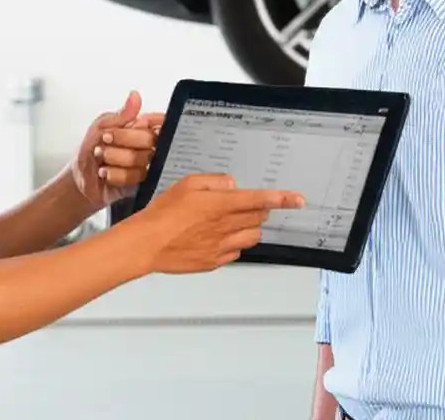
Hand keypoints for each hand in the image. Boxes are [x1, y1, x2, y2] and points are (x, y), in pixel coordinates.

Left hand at [69, 90, 163, 207]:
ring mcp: (146, 165)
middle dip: (122, 139)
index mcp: (141, 128)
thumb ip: (120, 115)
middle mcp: (147, 146)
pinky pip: (135, 177)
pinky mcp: (141, 183)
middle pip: (150, 139)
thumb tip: (135, 96)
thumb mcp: (99, 127)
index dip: (147, 123)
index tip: (131, 125)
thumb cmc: (90, 150)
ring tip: (102, 158)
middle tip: (105, 140)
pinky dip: (115, 174)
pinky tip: (106, 172)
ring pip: (141, 159)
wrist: (80, 179)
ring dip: (115, 158)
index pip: (159, 121)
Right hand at [133, 173, 304, 273]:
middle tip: (246, 205)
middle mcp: (226, 226)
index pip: (261, 200)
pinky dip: (234, 245)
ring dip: (249, 228)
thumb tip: (231, 184)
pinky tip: (218, 239)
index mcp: (222, 204)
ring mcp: (222, 246)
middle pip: (259, 218)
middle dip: (260, 210)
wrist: (147, 244)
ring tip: (232, 222)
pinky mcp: (215, 261)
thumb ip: (214, 181)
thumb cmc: (163, 214)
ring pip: (252, 237)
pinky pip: (236, 253)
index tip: (297, 200)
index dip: (283, 199)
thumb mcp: (187, 184)